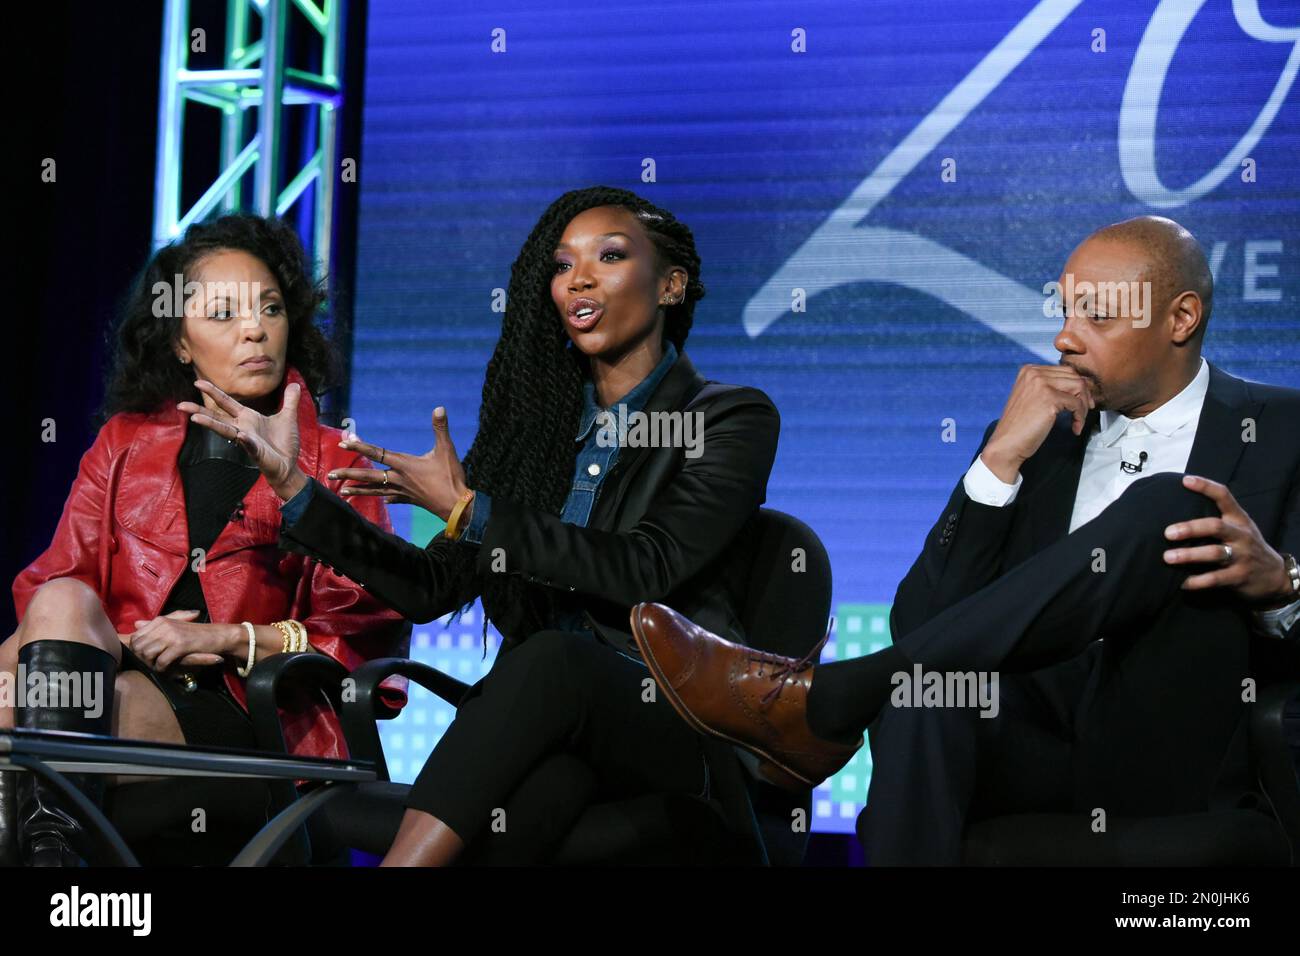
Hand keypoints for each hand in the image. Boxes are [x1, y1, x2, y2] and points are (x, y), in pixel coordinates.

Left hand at [123, 610, 226, 670]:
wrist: (218, 635)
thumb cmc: (196, 633)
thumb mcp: (175, 625)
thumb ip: (155, 625)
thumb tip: (136, 624)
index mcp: (161, 620)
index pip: (136, 636)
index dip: (136, 650)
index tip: (145, 657)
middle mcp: (164, 624)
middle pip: (139, 646)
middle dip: (142, 659)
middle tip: (151, 665)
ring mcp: (172, 634)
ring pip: (147, 653)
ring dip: (150, 664)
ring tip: (158, 668)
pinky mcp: (180, 644)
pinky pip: (161, 660)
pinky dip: (162, 668)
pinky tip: (166, 669)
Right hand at [177, 380, 307, 500]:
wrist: (289, 465)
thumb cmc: (284, 443)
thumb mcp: (289, 417)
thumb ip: (290, 401)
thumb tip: (295, 384)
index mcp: (248, 417)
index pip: (227, 402)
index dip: (213, 392)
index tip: (197, 381)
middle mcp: (243, 428)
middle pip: (217, 417)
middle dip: (199, 410)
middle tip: (181, 405)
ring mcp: (247, 441)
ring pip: (225, 431)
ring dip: (211, 424)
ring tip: (195, 418)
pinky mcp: (256, 452)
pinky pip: (249, 445)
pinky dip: (245, 440)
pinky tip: (240, 435)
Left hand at [328, 407, 471, 519]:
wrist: (456, 506)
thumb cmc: (451, 477)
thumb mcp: (447, 449)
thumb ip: (440, 428)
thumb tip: (439, 408)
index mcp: (404, 465)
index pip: (377, 453)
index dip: (360, 447)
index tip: (345, 443)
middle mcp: (399, 479)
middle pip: (369, 476)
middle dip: (348, 475)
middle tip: (330, 474)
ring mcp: (403, 491)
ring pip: (375, 490)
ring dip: (358, 490)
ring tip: (342, 491)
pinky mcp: (410, 500)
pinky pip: (393, 499)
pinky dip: (386, 498)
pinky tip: (383, 500)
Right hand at [981, 364, 1093, 481]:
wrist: (1007, 443)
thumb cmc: (1020, 426)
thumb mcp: (1032, 398)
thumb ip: (1049, 387)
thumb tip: (1078, 385)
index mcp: (1029, 370)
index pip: (1064, 370)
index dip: (1077, 386)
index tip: (1082, 401)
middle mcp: (1034, 373)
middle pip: (1074, 376)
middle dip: (1084, 394)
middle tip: (1085, 410)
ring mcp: (1041, 384)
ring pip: (1079, 387)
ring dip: (1084, 406)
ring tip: (1079, 420)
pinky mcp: (1050, 398)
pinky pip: (1077, 404)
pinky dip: (1081, 417)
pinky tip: (1075, 427)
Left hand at [1164, 475, 1291, 605]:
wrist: (1274, 575)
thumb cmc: (1246, 547)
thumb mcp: (1239, 528)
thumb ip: (1217, 519)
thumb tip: (1177, 509)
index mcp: (1239, 519)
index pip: (1224, 496)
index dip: (1206, 487)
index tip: (1185, 481)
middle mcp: (1241, 535)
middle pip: (1215, 526)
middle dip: (1190, 528)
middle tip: (1167, 533)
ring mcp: (1242, 556)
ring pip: (1215, 553)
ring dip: (1189, 555)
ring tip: (1168, 557)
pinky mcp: (1240, 577)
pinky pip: (1215, 579)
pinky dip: (1197, 581)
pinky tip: (1181, 583)